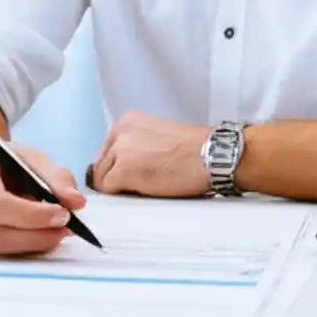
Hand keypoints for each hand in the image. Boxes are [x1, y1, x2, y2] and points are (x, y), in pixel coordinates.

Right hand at [0, 144, 86, 255]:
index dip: (32, 216)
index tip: (63, 215)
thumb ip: (55, 177)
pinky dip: (18, 246)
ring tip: (55, 232)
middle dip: (36, 237)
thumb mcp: (27, 156)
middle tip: (65, 230)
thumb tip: (77, 203)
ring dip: (30, 244)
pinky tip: (34, 234)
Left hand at [87, 112, 211, 197]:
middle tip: (147, 181)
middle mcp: (120, 131)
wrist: (212, 155)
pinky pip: (109, 191)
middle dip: (118, 177)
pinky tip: (147, 190)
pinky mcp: (122, 170)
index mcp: (128, 121)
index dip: (120, 167)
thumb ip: (136, 146)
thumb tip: (119, 168)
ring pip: (104, 179)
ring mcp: (119, 150)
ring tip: (150, 185)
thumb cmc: (195, 150)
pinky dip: (124, 195)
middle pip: (103, 165)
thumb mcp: (157, 137)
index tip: (137, 173)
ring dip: (122, 187)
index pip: (108, 151)